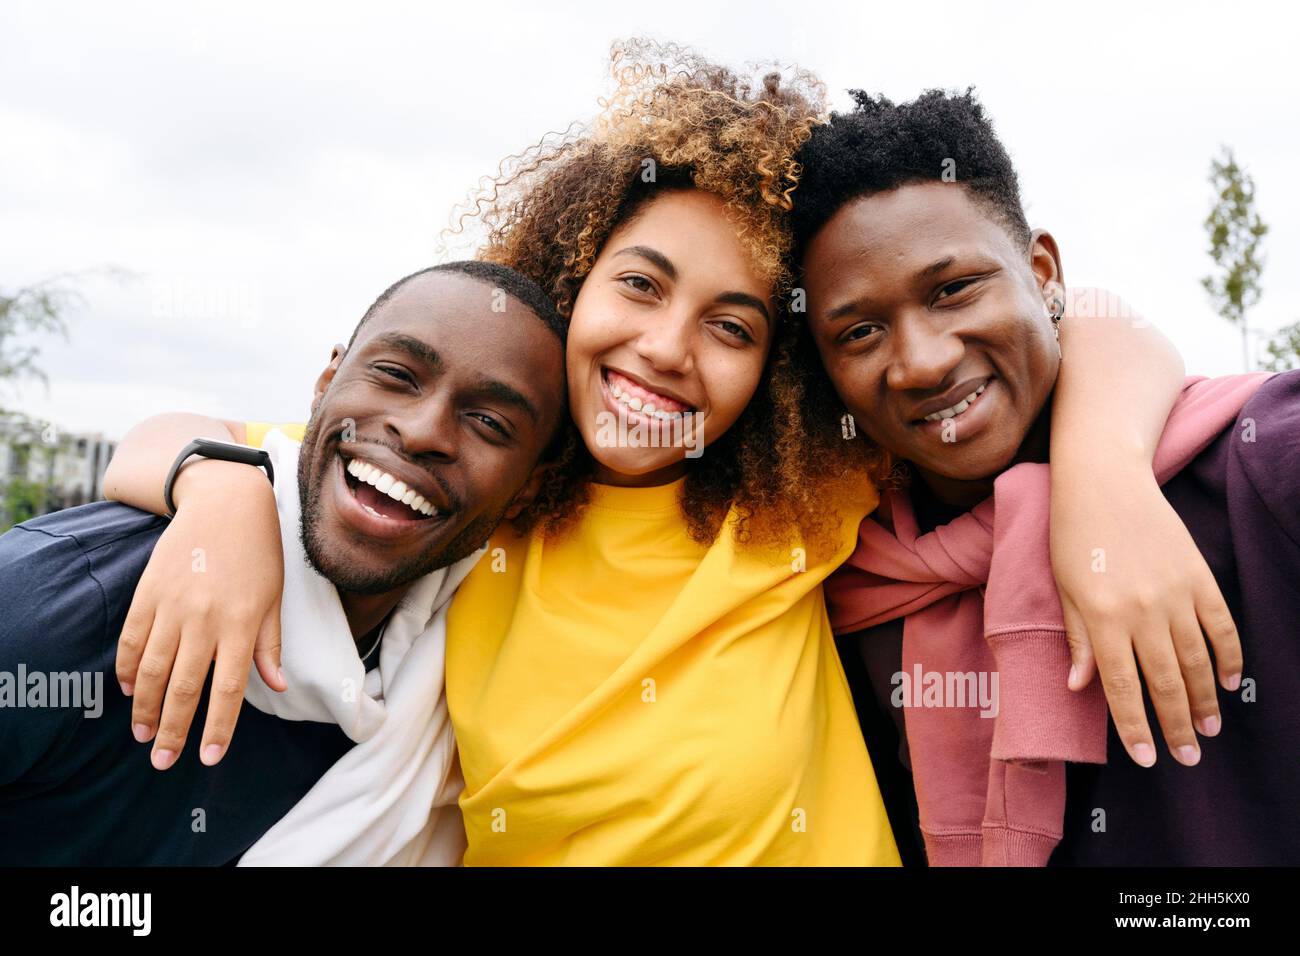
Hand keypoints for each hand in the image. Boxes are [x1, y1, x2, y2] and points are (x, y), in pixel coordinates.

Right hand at [115, 460, 286, 769]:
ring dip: (145, 708)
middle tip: (164, 761)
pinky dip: (127, 669)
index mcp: (242, 624)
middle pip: (185, 688)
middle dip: (174, 730)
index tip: (209, 758)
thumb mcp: (273, 598)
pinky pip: (132, 639)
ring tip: (142, 736)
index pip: (228, 690)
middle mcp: (206, 619)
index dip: (218, 727)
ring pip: (153, 669)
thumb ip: (270, 645)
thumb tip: (279, 686)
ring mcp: (173, 605)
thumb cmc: (259, 553)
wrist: (226, 502)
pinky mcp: (148, 592)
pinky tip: (128, 690)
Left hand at [1050, 466, 1241, 767]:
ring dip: (1204, 701)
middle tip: (1188, 758)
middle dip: (1176, 726)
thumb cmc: (1073, 537)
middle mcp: (1142, 611)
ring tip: (1208, 730)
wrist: (1104, 482)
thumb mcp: (1064, 590)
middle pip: (1165, 683)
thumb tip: (1081, 687)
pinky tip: (1229, 683)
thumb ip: (1078, 640)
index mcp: (1102, 618)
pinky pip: (1220, 626)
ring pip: (1196, 661)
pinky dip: (1228, 657)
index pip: (1121, 687)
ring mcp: (1175, 593)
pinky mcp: (1198, 576)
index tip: (1147, 758)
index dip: (1135, 727)